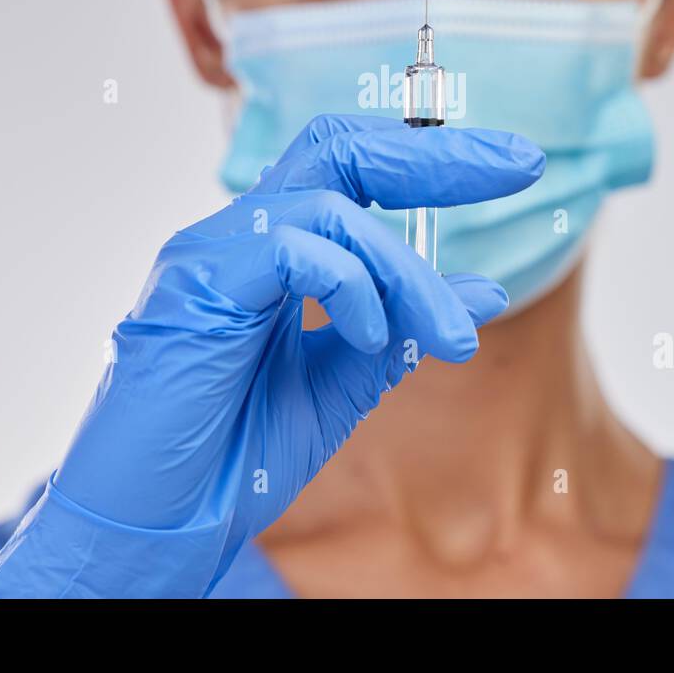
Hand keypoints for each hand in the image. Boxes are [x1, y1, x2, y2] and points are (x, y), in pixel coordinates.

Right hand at [0, 114, 543, 596]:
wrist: (154, 527)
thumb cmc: (229, 455)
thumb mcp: (341, 385)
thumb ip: (404, 328)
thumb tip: (486, 287)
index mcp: (273, 251)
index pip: (356, 169)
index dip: (432, 159)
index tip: (514, 167)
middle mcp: (241, 236)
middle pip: (340, 145)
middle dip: (436, 154)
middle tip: (519, 165)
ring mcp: (212, 251)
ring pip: (333, 205)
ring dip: (409, 271)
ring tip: (451, 334)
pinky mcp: (196, 282)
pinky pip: (294, 247)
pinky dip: (350, 286)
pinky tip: (373, 337)